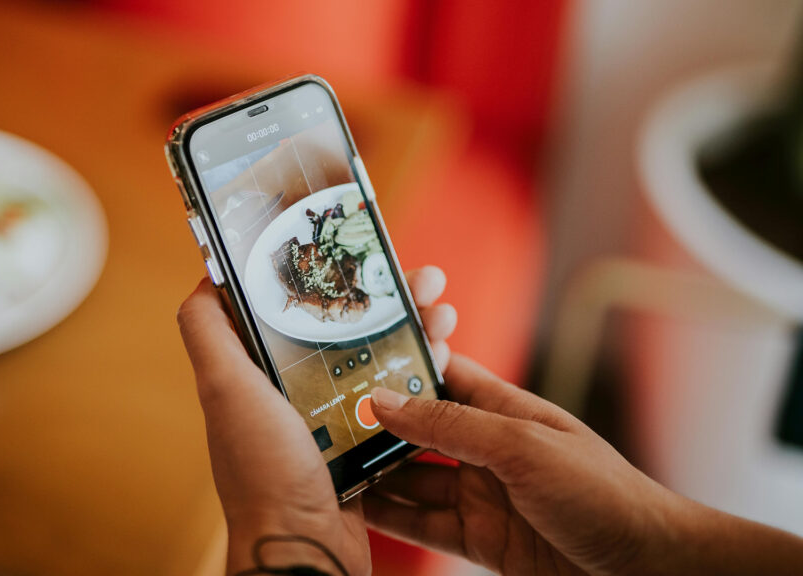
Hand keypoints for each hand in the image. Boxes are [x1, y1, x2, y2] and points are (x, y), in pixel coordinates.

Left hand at [178, 266, 455, 574]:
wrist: (305, 546)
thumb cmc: (263, 471)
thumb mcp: (224, 389)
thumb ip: (208, 332)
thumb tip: (206, 275)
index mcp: (258, 372)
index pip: (293, 306)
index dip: (323, 275)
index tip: (356, 250)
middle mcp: (291, 392)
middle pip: (343, 327)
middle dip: (384, 297)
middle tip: (422, 278)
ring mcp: (329, 419)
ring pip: (376, 357)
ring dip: (411, 329)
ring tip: (443, 311)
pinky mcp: (363, 445)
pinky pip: (396, 399)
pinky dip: (421, 375)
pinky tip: (443, 357)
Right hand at [364, 356, 802, 575]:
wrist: (648, 567)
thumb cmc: (604, 494)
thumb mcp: (522, 448)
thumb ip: (452, 425)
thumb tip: (388, 399)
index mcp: (503, 409)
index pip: (442, 376)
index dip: (400, 367)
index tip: (353, 362)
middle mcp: (487, 448)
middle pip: (418, 431)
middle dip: (376, 427)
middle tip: (326, 423)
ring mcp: (482, 495)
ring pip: (414, 479)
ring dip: (376, 475)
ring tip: (330, 468)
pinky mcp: (481, 538)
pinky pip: (425, 524)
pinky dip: (392, 518)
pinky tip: (359, 511)